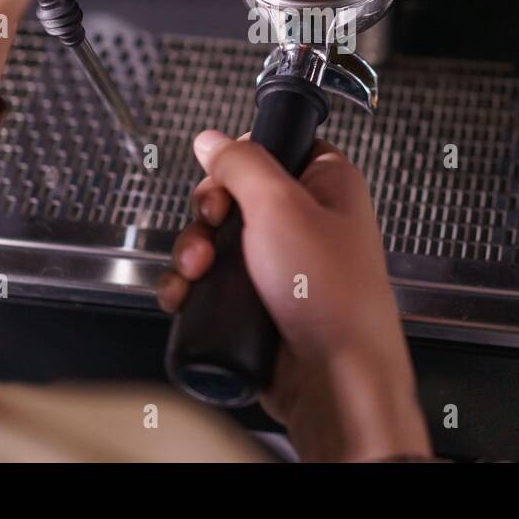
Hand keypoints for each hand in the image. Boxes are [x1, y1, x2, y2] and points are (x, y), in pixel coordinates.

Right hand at [158, 130, 431, 461]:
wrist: (334, 379)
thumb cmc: (330, 296)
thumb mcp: (280, 208)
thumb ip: (242, 164)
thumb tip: (213, 140)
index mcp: (327, 185)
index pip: (274, 148)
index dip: (239, 162)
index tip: (225, 184)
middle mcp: (307, 221)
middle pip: (233, 195)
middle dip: (206, 216)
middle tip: (211, 231)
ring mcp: (282, 264)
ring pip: (216, 240)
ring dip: (192, 254)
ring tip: (196, 273)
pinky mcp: (260, 301)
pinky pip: (213, 282)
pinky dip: (191, 287)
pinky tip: (185, 297)